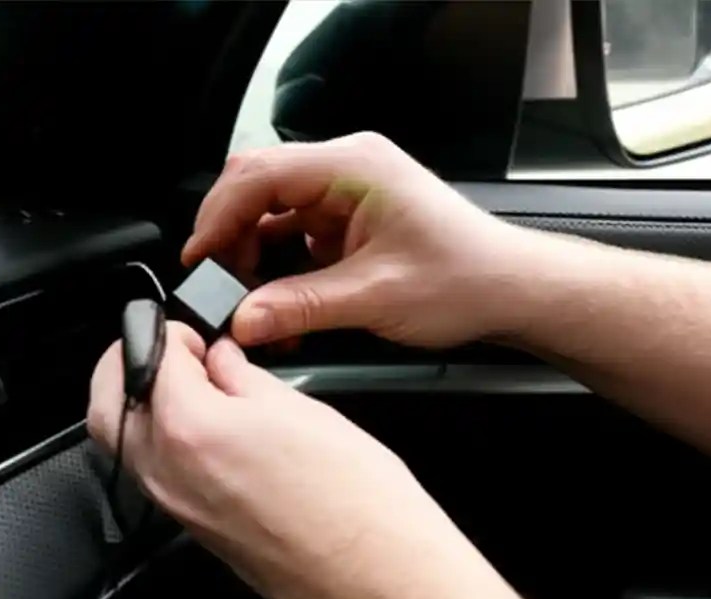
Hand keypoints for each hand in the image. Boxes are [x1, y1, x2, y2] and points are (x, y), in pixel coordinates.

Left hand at [87, 323, 449, 598]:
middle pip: (108, 402)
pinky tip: (207, 428)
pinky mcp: (191, 529)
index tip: (195, 331)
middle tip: (169, 350)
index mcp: (189, 428)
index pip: (149, 356)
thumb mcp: (300, 409)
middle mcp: (166, 472)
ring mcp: (174, 506)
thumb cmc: (355, 503)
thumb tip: (221, 360)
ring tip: (191, 387)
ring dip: (142, 404)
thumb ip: (243, 378)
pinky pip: (152, 473)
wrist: (376, 581)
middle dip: (128, 364)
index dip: (172, 332)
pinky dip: (162, 440)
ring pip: (122, 441)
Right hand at [184, 132, 544, 348]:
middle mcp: (345, 170)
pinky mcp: (344, 219)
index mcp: (354, 168)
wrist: (510, 290)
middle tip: (216, 283)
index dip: (219, 216)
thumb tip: (243, 318)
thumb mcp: (376, 298)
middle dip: (228, 235)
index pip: (261, 174)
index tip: (200, 259)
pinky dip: (273, 267)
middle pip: (256, 186)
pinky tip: (274, 303)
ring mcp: (343, 193)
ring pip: (268, 212)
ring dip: (249, 255)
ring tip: (248, 301)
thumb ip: (302, 306)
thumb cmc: (466, 278)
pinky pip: (289, 233)